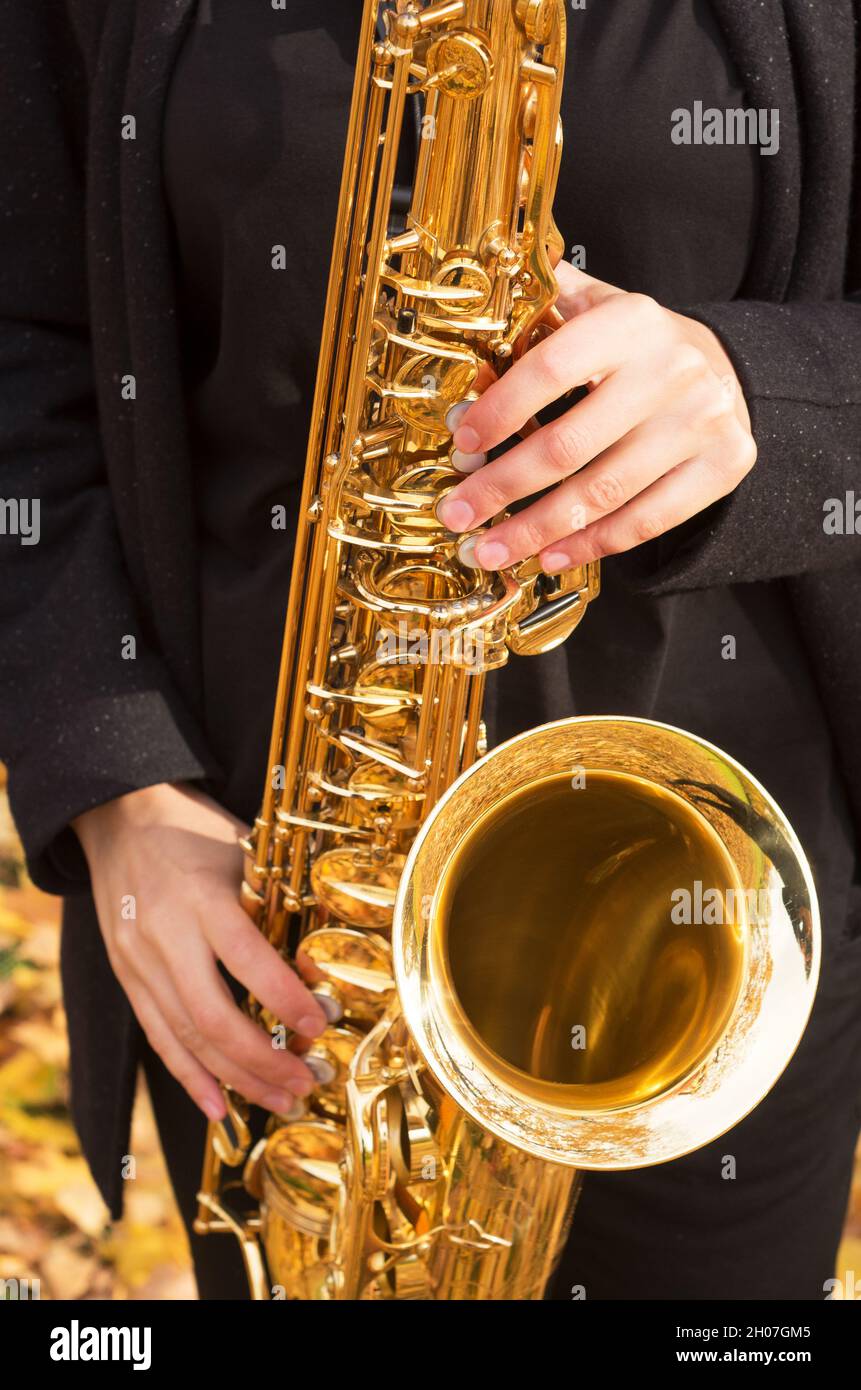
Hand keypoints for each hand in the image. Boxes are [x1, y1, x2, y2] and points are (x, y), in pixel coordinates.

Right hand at [73, 783, 329, 1119]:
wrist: (120, 816)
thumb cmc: (195, 830)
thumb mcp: (241, 851)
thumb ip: (271, 902)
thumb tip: (319, 964)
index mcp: (200, 897)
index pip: (245, 959)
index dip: (284, 998)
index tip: (321, 1023)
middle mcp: (164, 935)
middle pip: (212, 1016)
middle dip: (263, 1059)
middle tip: (306, 1081)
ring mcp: (138, 961)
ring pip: (186, 1036)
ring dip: (235, 1078)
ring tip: (280, 1100)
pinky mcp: (126, 977)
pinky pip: (158, 1036)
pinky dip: (189, 1075)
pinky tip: (217, 1107)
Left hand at [436, 261, 756, 571]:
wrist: (730, 369)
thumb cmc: (640, 347)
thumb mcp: (598, 307)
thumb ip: (543, 306)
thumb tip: (475, 308)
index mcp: (630, 322)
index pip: (551, 368)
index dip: (501, 410)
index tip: (463, 444)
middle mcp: (671, 369)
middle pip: (569, 445)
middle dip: (502, 487)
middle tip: (457, 515)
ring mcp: (702, 421)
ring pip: (603, 493)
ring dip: (537, 530)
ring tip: (492, 551)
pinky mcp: (724, 465)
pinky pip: (646, 521)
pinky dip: (592, 545)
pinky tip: (550, 556)